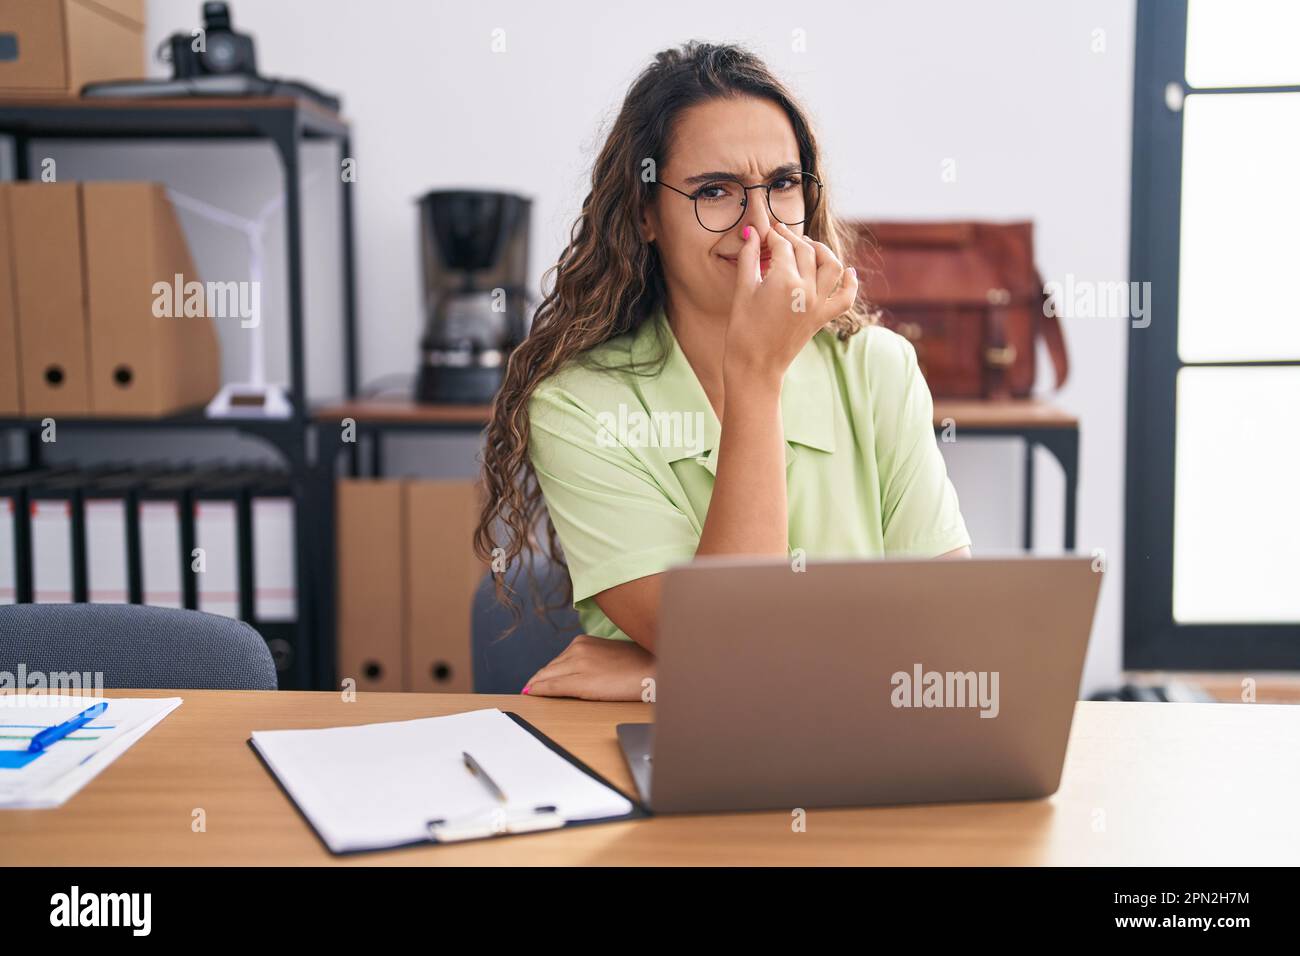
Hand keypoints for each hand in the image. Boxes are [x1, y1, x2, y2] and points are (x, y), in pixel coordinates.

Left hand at [522, 635, 656, 701]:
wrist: (655, 670)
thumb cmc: (636, 665)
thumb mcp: (607, 655)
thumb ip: (587, 660)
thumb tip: (570, 674)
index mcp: (583, 641)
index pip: (556, 661)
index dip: (544, 674)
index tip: (535, 682)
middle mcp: (578, 649)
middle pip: (548, 669)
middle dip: (539, 680)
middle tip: (528, 690)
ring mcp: (578, 664)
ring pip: (547, 677)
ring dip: (538, 686)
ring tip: (530, 694)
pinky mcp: (582, 681)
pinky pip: (552, 687)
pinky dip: (539, 691)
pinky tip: (531, 694)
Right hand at [724, 219, 857, 384]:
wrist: (755, 366)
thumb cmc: (743, 330)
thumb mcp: (743, 290)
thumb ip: (749, 257)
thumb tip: (751, 232)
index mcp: (784, 281)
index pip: (783, 246)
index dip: (773, 235)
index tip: (765, 232)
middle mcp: (807, 290)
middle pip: (805, 251)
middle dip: (792, 238)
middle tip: (779, 235)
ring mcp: (818, 304)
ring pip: (831, 265)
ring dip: (822, 251)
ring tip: (807, 246)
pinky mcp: (823, 318)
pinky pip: (846, 297)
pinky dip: (850, 282)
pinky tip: (848, 271)